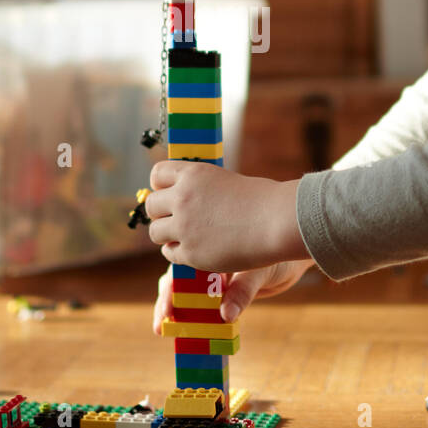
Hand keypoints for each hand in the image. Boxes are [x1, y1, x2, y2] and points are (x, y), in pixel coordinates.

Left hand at [144, 160, 307, 271]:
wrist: (276, 222)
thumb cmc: (260, 200)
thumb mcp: (223, 180)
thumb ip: (199, 188)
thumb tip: (178, 194)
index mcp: (192, 174)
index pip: (157, 175)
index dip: (160, 186)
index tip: (169, 194)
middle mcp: (182, 197)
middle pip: (151, 206)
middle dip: (161, 213)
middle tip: (175, 220)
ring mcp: (184, 226)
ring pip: (155, 232)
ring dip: (167, 235)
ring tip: (183, 237)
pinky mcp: (191, 252)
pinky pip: (170, 254)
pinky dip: (179, 253)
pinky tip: (193, 250)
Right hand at [152, 258, 315, 332]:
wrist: (293, 258)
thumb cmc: (276, 252)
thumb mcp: (259, 269)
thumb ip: (243, 290)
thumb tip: (227, 316)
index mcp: (209, 249)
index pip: (181, 268)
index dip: (170, 289)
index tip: (167, 309)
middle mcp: (206, 265)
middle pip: (178, 284)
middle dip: (167, 305)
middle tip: (162, 326)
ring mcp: (214, 282)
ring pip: (189, 298)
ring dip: (180, 315)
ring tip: (169, 332)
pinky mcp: (226, 296)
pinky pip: (208, 310)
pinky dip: (200, 322)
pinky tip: (194, 336)